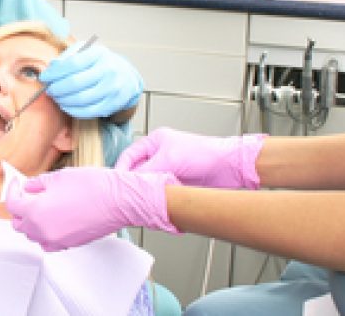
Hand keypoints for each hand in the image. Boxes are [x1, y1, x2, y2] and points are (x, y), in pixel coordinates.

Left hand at [5, 167, 178, 251]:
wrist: (119, 201)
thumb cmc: (94, 187)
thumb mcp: (59, 177)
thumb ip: (38, 184)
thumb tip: (28, 187)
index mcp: (36, 211)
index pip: (12, 204)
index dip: (11, 190)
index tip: (16, 184)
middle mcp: (43, 230)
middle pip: (19, 223)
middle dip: (19, 207)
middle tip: (27, 194)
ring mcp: (56, 239)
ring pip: (33, 234)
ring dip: (31, 221)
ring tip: (41, 206)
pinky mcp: (69, 244)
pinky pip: (48, 242)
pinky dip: (46, 232)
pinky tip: (53, 219)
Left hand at [40, 42, 142, 118]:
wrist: (127, 77)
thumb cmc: (99, 64)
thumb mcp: (86, 52)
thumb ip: (68, 57)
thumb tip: (51, 68)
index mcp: (99, 54)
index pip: (72, 63)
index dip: (55, 73)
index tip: (44, 78)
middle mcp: (108, 70)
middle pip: (74, 83)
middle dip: (57, 89)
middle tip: (49, 90)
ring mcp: (112, 88)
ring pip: (80, 99)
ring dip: (63, 100)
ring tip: (57, 98)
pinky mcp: (113, 104)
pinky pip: (88, 111)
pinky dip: (72, 110)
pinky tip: (66, 105)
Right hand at [116, 127, 266, 189]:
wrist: (228, 167)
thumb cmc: (204, 154)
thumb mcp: (169, 159)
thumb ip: (146, 171)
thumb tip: (130, 183)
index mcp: (155, 142)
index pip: (129, 155)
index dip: (121, 168)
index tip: (115, 181)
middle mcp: (160, 155)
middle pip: (137, 170)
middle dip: (132, 182)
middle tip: (125, 194)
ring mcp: (168, 170)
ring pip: (148, 183)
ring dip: (145, 191)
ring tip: (138, 200)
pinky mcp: (176, 183)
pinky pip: (159, 191)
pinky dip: (155, 197)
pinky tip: (152, 202)